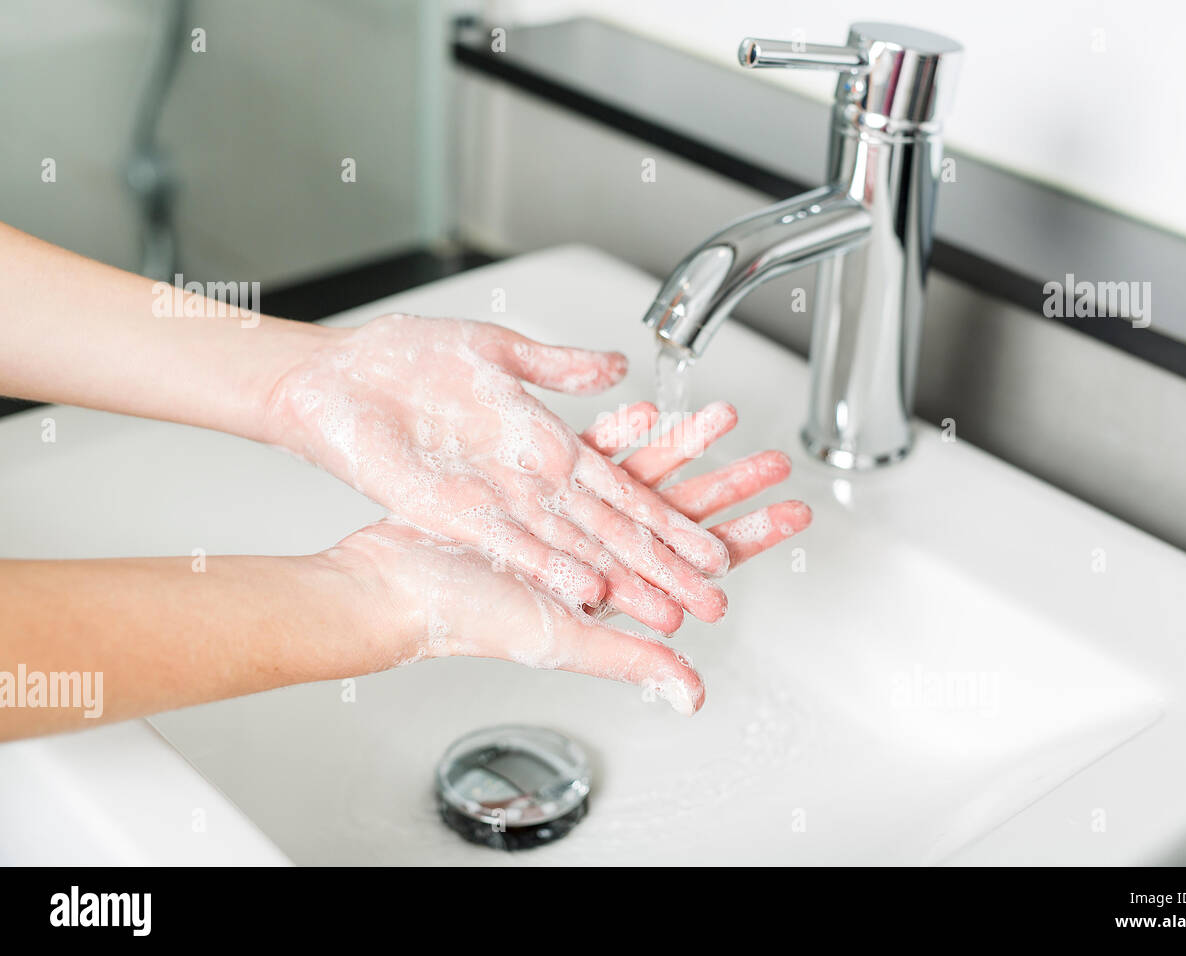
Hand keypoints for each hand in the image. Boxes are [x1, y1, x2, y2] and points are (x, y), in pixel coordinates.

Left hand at [266, 315, 731, 630]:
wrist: (334, 376)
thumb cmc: (404, 360)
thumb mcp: (499, 351)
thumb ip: (560, 366)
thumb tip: (617, 368)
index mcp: (547, 443)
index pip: (626, 490)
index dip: (671, 523)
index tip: (715, 548)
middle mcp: (530, 481)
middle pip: (613, 531)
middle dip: (666, 565)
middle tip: (717, 594)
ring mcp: (495, 501)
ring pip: (575, 548)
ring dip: (624, 580)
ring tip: (672, 608)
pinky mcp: (453, 512)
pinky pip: (512, 547)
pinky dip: (552, 569)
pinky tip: (590, 590)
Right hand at [319, 403, 810, 712]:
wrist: (393, 585)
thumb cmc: (466, 619)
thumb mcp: (559, 639)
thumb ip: (629, 656)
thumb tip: (691, 692)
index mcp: (614, 588)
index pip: (696, 562)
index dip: (747, 536)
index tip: (788, 512)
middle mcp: (598, 551)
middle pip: (681, 513)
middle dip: (730, 483)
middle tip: (773, 456)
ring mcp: (567, 516)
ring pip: (640, 475)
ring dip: (684, 445)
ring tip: (721, 414)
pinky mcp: (530, 485)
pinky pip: (583, 452)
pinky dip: (615, 431)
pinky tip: (642, 409)